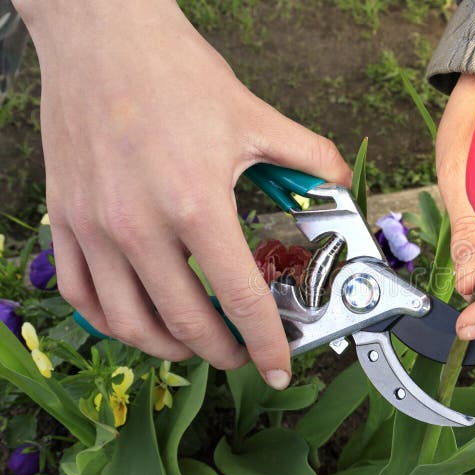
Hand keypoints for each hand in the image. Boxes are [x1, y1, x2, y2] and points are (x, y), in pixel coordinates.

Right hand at [15, 1, 350, 387]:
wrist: (102, 37)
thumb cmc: (174, 74)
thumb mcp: (254, 116)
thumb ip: (307, 156)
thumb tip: (338, 181)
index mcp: (195, 204)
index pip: (239, 297)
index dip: (266, 342)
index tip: (278, 366)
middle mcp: (139, 225)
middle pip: (185, 322)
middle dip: (223, 352)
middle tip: (241, 353)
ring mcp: (94, 226)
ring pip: (128, 322)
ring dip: (169, 347)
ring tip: (195, 345)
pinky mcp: (65, 219)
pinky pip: (81, 294)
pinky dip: (111, 321)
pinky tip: (137, 320)